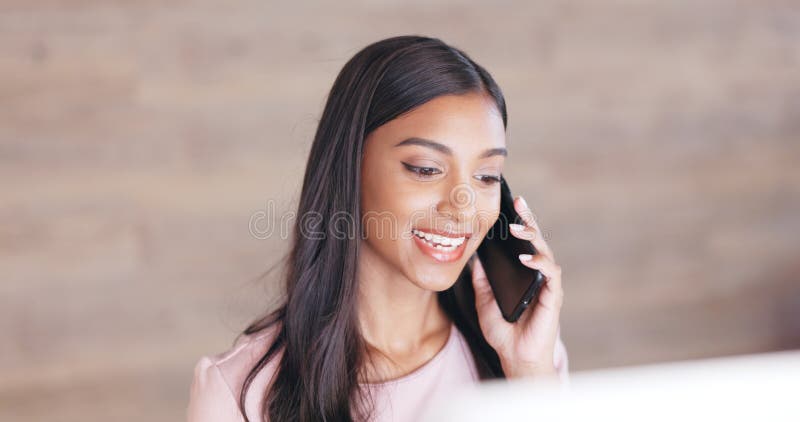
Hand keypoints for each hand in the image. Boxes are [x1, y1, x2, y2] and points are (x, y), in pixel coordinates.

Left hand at [470, 195, 563, 378]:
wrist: (515, 357)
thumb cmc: (503, 331)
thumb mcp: (484, 300)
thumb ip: (480, 279)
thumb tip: (472, 257)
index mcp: (523, 273)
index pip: (523, 242)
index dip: (519, 221)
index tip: (510, 202)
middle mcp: (537, 275)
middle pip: (536, 240)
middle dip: (528, 219)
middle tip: (518, 202)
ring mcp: (547, 285)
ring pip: (545, 251)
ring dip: (532, 237)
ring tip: (518, 228)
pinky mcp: (553, 297)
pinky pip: (550, 274)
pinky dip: (539, 263)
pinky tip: (526, 258)